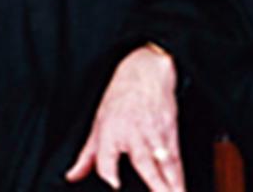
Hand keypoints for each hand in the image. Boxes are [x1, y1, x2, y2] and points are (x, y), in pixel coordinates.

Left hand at [65, 44, 182, 191]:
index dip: (110, 173)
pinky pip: (176, 157)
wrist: (146, 71)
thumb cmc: (121, 96)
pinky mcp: (170, 131)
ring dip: (172, 184)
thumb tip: (72, 176)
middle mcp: (135, 135)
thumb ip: (87, 156)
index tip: (116, 185)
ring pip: (165, 163)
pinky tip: (180, 188)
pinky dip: (179, 174)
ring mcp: (155, 134)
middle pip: (145, 164)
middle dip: (154, 185)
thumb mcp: (98, 123)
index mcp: (111, 133)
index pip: (108, 158)